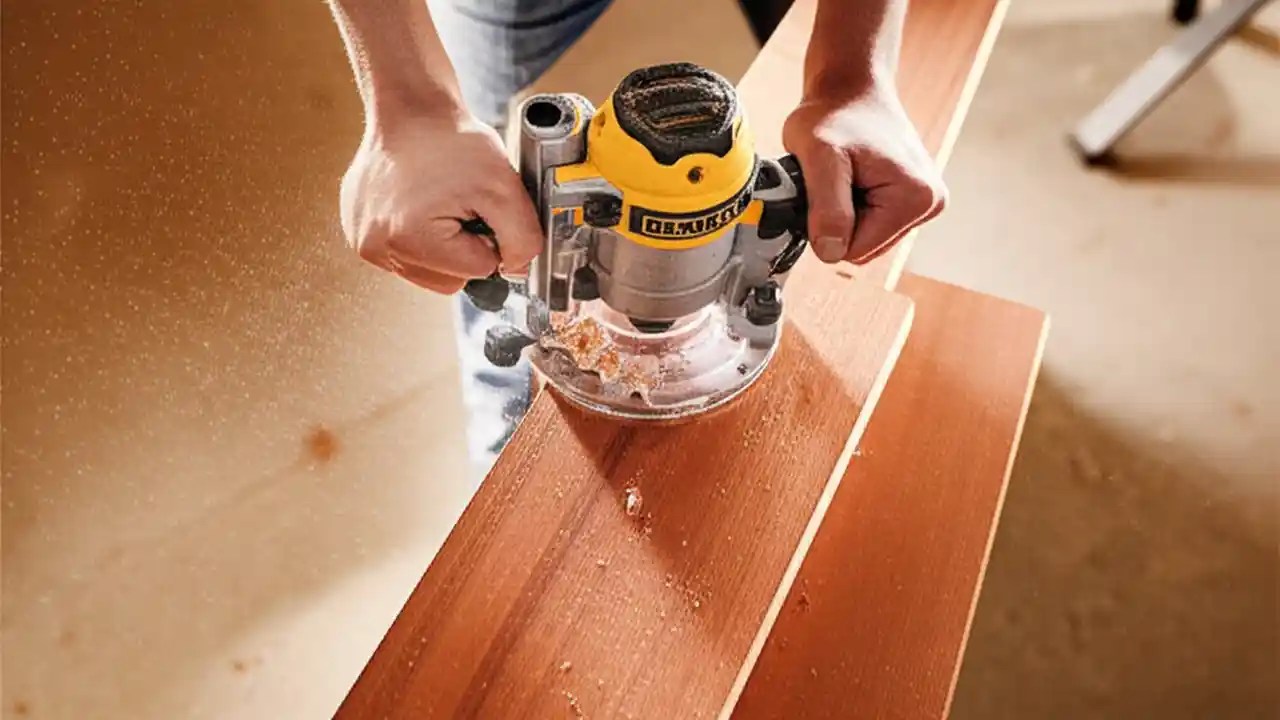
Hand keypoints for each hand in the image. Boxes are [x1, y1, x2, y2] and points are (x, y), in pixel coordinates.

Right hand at [339, 115, 541, 293]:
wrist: (410, 107)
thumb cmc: (450, 139)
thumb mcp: (504, 186)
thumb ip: (523, 238)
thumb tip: (518, 270)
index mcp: (409, 239)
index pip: (477, 271)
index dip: (489, 239)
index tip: (477, 207)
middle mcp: (377, 247)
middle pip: (449, 280)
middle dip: (464, 248)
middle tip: (461, 205)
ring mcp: (363, 241)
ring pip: (426, 272)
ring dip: (441, 246)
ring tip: (439, 204)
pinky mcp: (357, 231)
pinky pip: (403, 255)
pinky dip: (418, 237)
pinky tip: (419, 205)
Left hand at [783, 86, 945, 264]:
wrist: (849, 87)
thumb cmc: (833, 114)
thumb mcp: (820, 158)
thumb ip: (827, 208)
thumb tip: (831, 253)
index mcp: (917, 199)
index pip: (855, 251)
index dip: (828, 224)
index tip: (829, 185)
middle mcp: (930, 204)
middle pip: (864, 248)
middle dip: (839, 218)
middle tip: (835, 177)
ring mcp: (924, 203)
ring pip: (865, 238)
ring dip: (845, 212)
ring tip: (845, 174)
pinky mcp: (912, 200)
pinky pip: (871, 225)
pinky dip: (854, 206)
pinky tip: (856, 177)